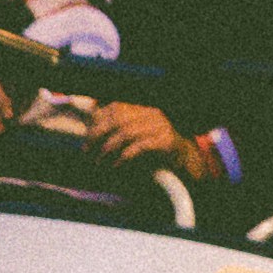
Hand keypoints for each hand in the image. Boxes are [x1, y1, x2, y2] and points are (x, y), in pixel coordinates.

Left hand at [86, 98, 211, 177]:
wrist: (184, 162)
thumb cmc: (155, 152)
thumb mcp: (135, 139)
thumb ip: (118, 133)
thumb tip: (91, 132)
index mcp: (144, 110)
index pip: (116, 107)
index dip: (98, 121)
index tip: (87, 138)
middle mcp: (152, 114)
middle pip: (118, 118)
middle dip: (98, 134)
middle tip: (87, 150)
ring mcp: (161, 126)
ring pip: (127, 133)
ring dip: (108, 148)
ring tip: (99, 162)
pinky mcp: (166, 142)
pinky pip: (139, 147)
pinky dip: (123, 157)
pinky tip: (115, 165)